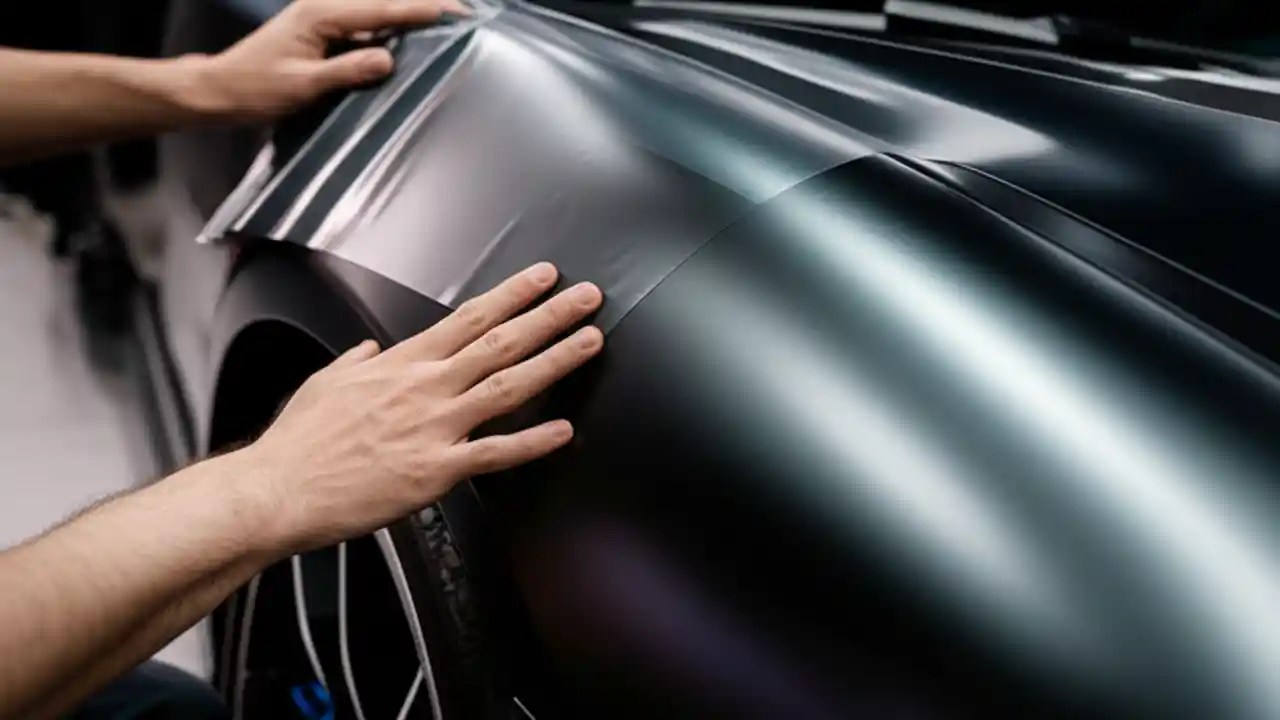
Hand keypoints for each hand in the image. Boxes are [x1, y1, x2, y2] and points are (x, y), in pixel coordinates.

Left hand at [196, 0, 468, 121]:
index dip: (419, 9)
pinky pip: (363, 29)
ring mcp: (321, 21)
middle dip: (420, 5)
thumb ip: (347, 71)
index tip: (454, 10)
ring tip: (444, 23)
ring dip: (407, 17)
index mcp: (319, 15)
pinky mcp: (321, 36)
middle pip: (382, 3)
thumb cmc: (254, 89)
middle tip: (462, 11)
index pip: (380, 9)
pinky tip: (408, 41)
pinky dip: (388, 31)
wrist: (219, 91)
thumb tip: (389, 59)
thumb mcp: (302, 85)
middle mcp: (322, 10)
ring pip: (375, 15)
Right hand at [239, 263, 603, 554]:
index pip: (469, 318)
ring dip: (554, 362)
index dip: (512, 294)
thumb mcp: (326, 382)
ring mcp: (434, 427)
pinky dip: (532, 441)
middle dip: (549, 315)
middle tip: (587, 297)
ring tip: (589, 342)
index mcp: (402, 364)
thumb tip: (371, 348)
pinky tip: (564, 429)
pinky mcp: (435, 471)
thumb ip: (357, 361)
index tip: (543, 277)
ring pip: (508, 386)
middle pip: (500, 342)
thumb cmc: (299, 442)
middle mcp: (425, 387)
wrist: (278, 489)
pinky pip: (495, 453)